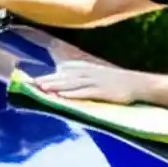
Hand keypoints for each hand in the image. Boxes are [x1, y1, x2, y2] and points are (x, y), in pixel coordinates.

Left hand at [32, 60, 149, 103]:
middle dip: (47, 80)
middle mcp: (88, 74)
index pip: (62, 73)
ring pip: (72, 84)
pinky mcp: (102, 92)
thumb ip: (79, 76)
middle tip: (30, 84)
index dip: (46, 76)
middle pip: (63, 77)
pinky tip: (62, 96)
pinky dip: (73, 95)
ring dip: (57, 86)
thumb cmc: (115, 82)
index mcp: (85, 70)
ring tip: (42, 88)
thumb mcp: (95, 75)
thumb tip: (61, 76)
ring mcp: (95, 82)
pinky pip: (85, 93)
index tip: (29, 80)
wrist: (138, 84)